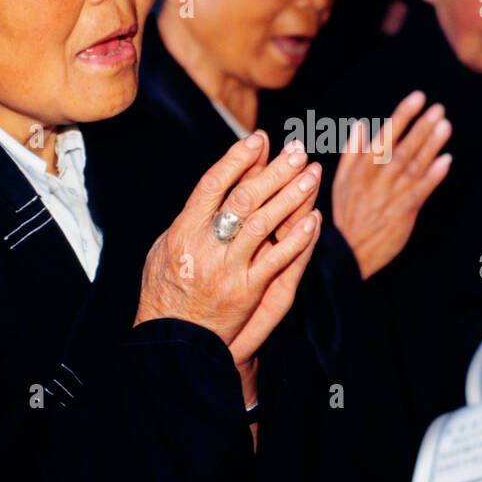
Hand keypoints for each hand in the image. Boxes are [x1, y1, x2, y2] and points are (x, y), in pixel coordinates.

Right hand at [136, 132, 322, 402]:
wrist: (172, 343)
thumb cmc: (167, 290)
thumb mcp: (167, 246)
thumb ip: (193, 215)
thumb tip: (219, 179)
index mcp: (182, 231)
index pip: (213, 184)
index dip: (237, 158)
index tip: (258, 139)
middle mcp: (205, 247)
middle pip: (244, 198)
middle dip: (274, 170)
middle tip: (296, 150)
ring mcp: (228, 269)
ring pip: (264, 224)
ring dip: (291, 196)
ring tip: (311, 173)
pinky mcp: (247, 291)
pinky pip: (277, 260)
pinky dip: (297, 238)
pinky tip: (314, 218)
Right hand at [331, 90, 452, 279]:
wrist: (349, 252)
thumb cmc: (348, 214)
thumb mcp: (341, 181)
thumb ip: (352, 151)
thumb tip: (360, 123)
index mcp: (361, 168)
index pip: (385, 135)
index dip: (402, 115)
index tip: (417, 98)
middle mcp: (377, 179)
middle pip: (403, 148)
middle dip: (422, 126)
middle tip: (439, 109)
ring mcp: (391, 195)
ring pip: (414, 165)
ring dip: (431, 145)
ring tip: (445, 126)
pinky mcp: (404, 212)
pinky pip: (421, 190)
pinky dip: (434, 175)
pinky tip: (446, 160)